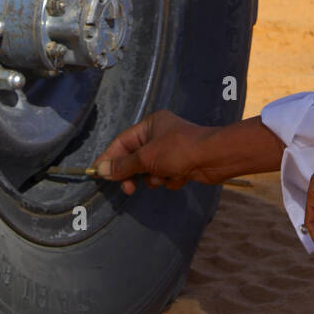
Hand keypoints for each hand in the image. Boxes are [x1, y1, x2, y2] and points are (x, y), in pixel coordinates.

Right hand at [93, 110, 218, 194]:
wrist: (215, 158)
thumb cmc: (179, 151)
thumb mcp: (147, 158)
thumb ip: (124, 165)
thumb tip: (101, 170)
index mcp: (150, 125)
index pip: (122, 142)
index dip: (110, 158)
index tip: (98, 174)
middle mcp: (160, 134)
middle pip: (135, 158)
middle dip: (135, 173)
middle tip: (129, 188)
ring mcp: (172, 150)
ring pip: (151, 170)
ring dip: (155, 177)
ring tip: (166, 175)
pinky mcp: (182, 163)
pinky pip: (166, 175)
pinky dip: (170, 178)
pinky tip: (181, 176)